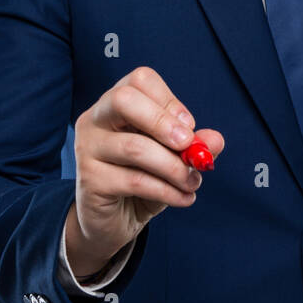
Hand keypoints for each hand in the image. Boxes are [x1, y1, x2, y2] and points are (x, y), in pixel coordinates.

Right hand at [66, 66, 224, 278]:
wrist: (112, 222)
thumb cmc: (141, 180)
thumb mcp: (172, 159)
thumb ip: (193, 145)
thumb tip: (215, 140)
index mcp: (115, 104)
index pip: (140, 80)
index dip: (169, 101)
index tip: (190, 127)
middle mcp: (95, 119)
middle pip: (124, 99)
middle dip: (163, 122)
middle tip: (187, 145)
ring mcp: (87, 148)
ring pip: (135, 147)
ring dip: (174, 167)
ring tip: (193, 182)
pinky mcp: (90, 180)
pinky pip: (135, 180)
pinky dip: (167, 191)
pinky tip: (183, 198)